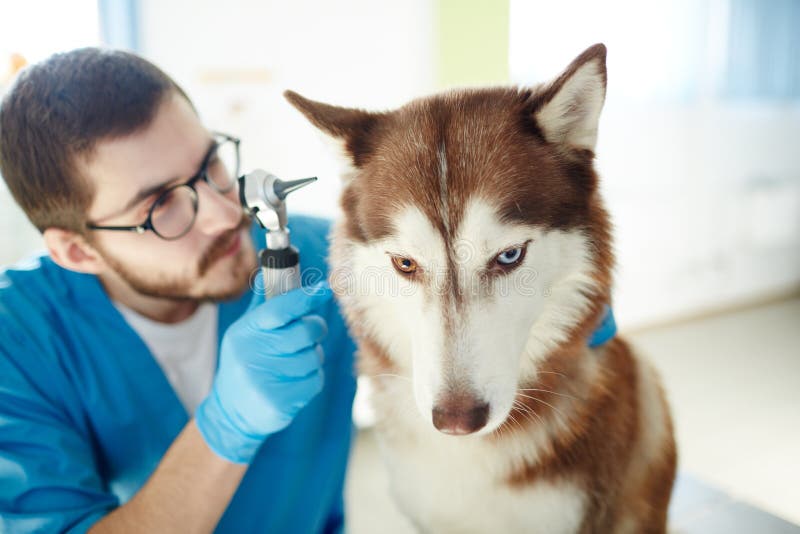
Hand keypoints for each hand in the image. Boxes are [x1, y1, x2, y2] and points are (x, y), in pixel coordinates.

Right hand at [195, 280, 332, 463]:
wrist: (232, 414)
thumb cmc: (244, 364)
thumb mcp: (244, 334)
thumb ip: (262, 306)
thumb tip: (270, 272)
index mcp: (245, 331)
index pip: (279, 308)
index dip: (304, 297)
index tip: (324, 289)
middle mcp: (253, 353)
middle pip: (305, 331)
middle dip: (315, 329)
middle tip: (310, 332)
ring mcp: (266, 378)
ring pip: (314, 356)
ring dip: (312, 356)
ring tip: (296, 361)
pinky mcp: (281, 400)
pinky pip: (315, 378)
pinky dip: (312, 377)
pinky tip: (295, 380)